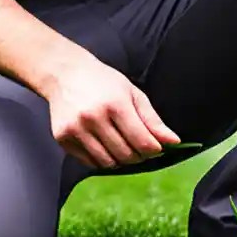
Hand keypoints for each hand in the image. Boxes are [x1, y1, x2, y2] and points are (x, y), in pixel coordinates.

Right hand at [44, 55, 179, 168]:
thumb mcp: (132, 93)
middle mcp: (93, 117)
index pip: (142, 142)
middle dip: (138, 156)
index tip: (155, 147)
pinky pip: (89, 162)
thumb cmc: (103, 82)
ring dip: (120, 160)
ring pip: (107, 162)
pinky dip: (101, 160)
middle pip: (126, 155)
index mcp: (115, 104)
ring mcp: (76, 128)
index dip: (154, 149)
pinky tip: (103, 145)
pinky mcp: (62, 137)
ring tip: (121, 146)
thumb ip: (153, 120)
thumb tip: (173, 142)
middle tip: (138, 147)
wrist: (64, 74)